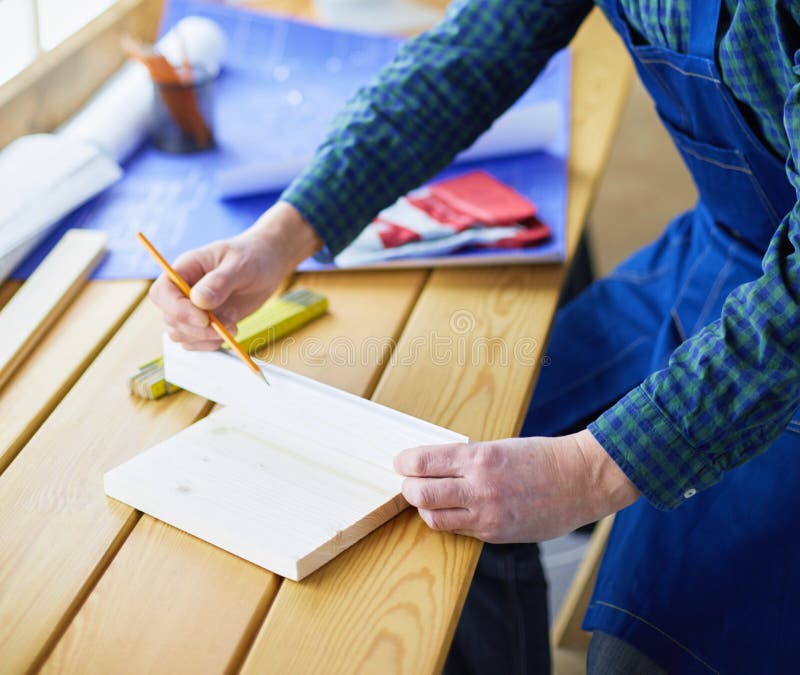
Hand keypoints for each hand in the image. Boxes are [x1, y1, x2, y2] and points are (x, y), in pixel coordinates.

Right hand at [148, 201, 320, 349]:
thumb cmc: (253, 256)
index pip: (162, 292)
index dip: (177, 309)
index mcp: (184, 269)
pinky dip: (210, 344)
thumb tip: (198, 301)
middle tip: (229, 325)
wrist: (267, 264)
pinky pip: (195, 342)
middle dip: (196, 329)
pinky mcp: (204, 323)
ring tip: (232, 327)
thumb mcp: (240, 265)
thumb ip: (219, 282)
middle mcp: (182, 290)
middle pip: (170, 318)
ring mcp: (191, 308)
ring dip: (204, 339)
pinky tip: (229, 333)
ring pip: (179, 334)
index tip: (204, 318)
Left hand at [394, 430, 638, 542]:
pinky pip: (457, 530)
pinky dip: (447, 520)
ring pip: (433, 518)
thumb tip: (432, 467)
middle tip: (408, 483)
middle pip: (420, 494)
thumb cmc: (540, 457)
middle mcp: (479, 487)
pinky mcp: (495, 534)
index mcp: (479, 457)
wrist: (580, 480)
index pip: (423, 462)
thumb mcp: (499, 447)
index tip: (400, 462)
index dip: (404, 463)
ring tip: (427, 499)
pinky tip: (451, 511)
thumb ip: (466, 460)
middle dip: (407, 488)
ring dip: (424, 508)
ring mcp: (487, 514)